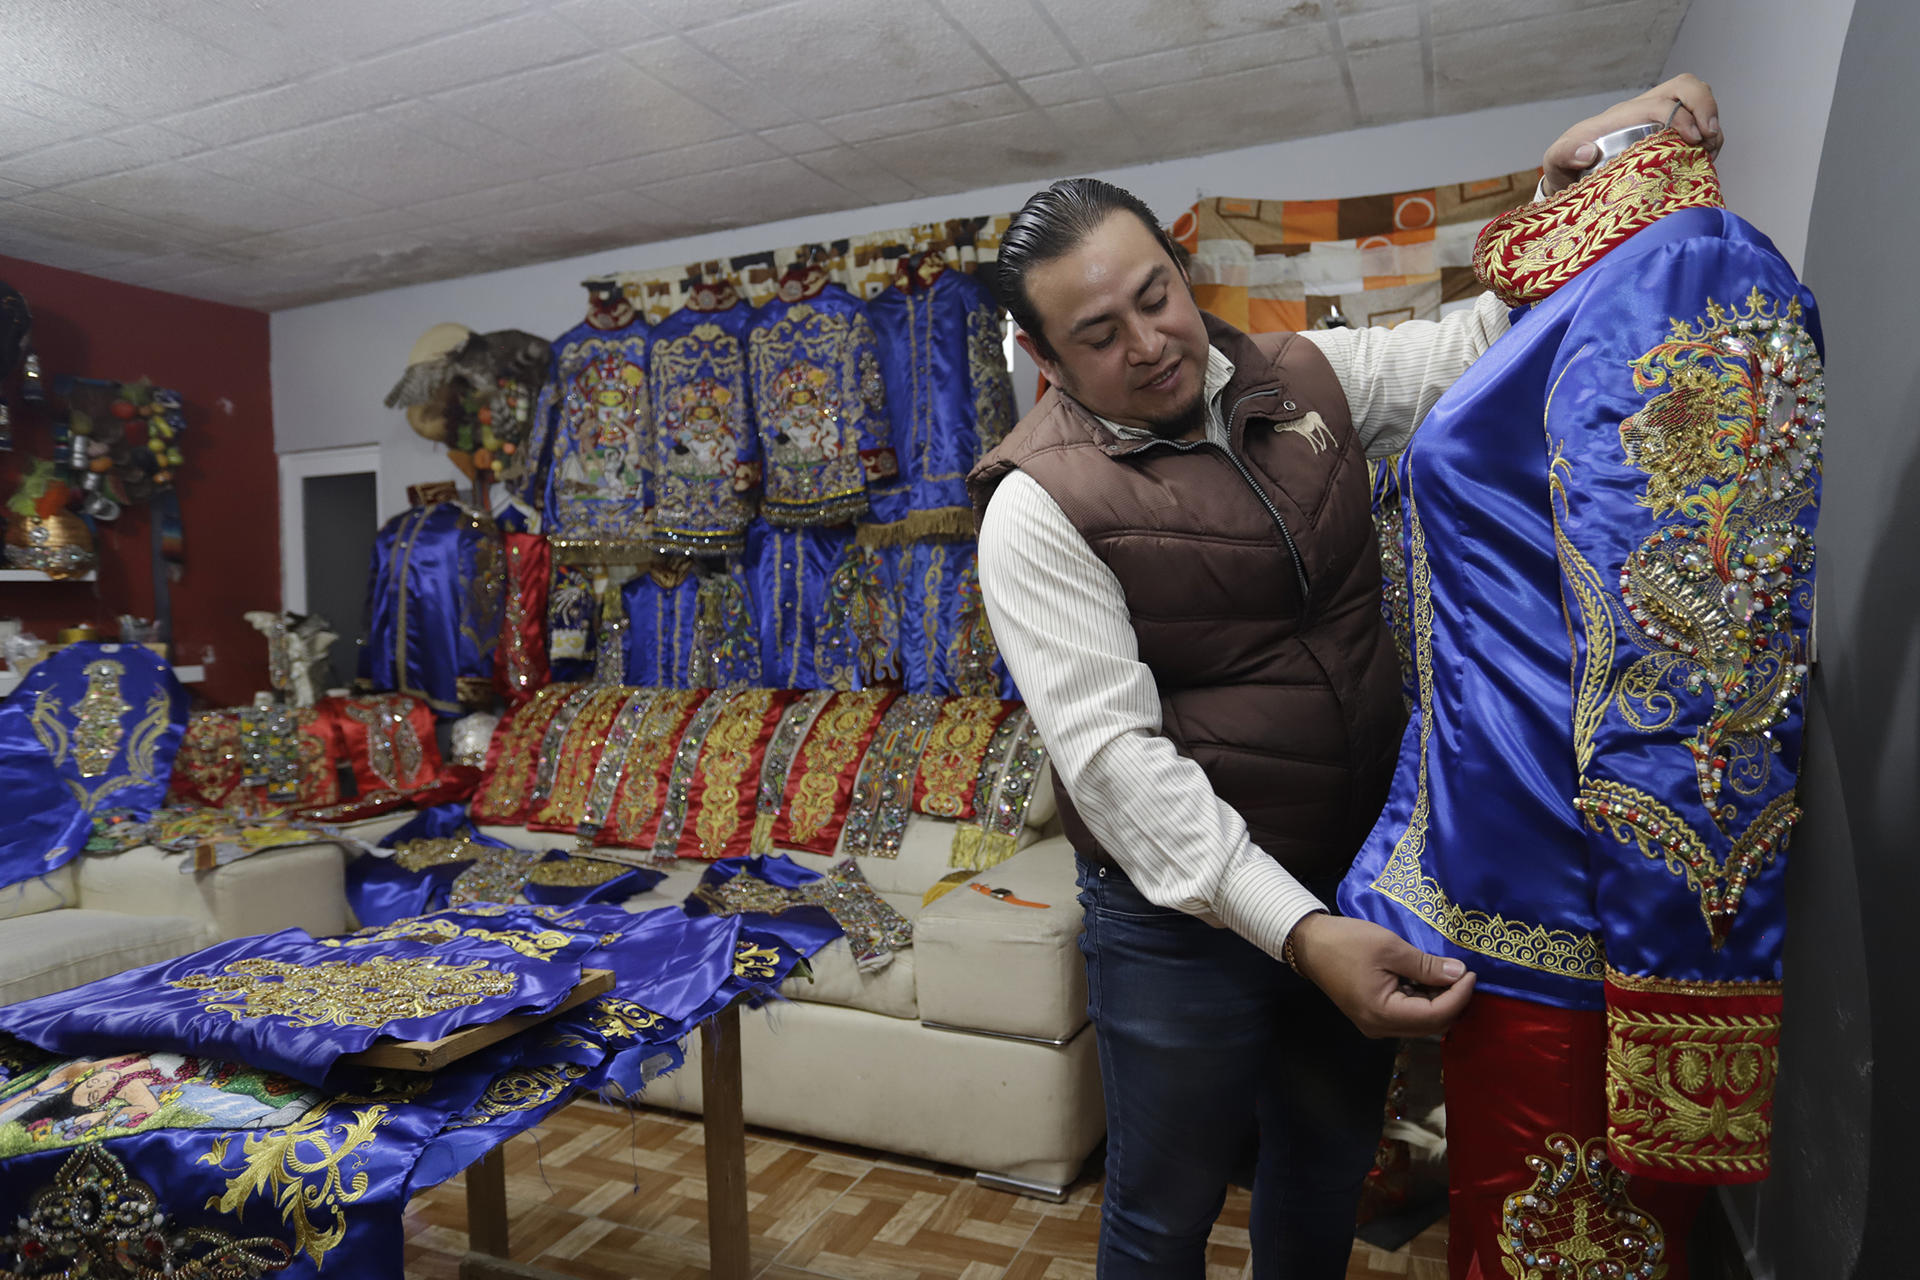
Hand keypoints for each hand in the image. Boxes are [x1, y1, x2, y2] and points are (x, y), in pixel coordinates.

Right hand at [1287, 912, 1475, 1037]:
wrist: (1309, 944)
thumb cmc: (1347, 942)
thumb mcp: (1390, 948)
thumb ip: (1426, 965)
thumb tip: (1459, 973)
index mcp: (1383, 1014)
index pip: (1436, 1015)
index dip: (1460, 996)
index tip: (1471, 972)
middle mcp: (1381, 1028)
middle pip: (1432, 1025)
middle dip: (1453, 1001)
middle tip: (1463, 973)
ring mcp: (1376, 1025)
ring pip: (1422, 1022)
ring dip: (1440, 1002)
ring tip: (1447, 974)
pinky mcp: (1374, 1016)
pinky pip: (1408, 1015)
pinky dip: (1423, 1000)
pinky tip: (1428, 980)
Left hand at [1541, 73, 1722, 195]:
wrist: (1572, 180)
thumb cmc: (1566, 169)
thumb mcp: (1556, 162)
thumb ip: (1564, 154)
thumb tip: (1588, 151)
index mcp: (1621, 116)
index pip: (1659, 102)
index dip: (1680, 115)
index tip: (1691, 140)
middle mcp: (1644, 112)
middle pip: (1685, 86)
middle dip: (1705, 106)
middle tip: (1708, 137)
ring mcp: (1661, 122)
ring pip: (1698, 103)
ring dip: (1712, 125)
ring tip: (1709, 153)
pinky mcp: (1672, 138)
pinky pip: (1701, 127)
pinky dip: (1711, 141)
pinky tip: (1704, 161)